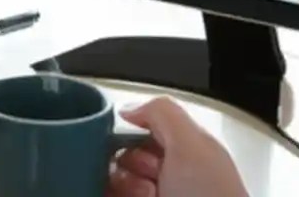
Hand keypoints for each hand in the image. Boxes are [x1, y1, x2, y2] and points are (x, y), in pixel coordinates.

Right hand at [108, 97, 248, 196]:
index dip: (134, 134)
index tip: (143, 146)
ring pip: (111, 181)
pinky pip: (105, 194)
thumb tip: (126, 110)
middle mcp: (166, 177)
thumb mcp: (193, 145)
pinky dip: (109, 194)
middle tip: (152, 181)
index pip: (140, 130)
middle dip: (129, 166)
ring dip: (124, 187)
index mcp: (184, 153)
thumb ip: (162, 114)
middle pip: (120, 156)